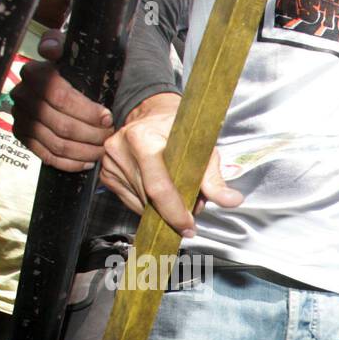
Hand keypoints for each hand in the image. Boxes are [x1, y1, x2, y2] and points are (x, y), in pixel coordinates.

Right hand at [10, 28, 112, 171]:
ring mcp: (21, 118)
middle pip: (62, 125)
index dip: (88, 112)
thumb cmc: (73, 71)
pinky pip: (47, 157)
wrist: (57, 84)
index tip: (108, 117)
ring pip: (57, 144)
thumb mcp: (72, 53)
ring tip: (102, 150)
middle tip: (109, 137)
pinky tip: (87, 161)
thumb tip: (51, 49)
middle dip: (92, 135)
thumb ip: (63, 45)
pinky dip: (71, 163)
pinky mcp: (23, 136)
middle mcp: (22, 96)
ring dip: (85, 151)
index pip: (60, 98)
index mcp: (34, 74)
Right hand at [101, 93, 242, 236]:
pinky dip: (149, 205)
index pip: (159, 187)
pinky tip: (160, 196)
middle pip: (150, 198)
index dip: (175, 212)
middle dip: (174, 212)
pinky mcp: (107, 174)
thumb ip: (214, 178)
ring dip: (163, 210)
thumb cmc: (178, 129)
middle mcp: (121, 149)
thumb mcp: (202, 147)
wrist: (152, 114)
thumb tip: (231, 200)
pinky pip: (131, 201)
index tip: (189, 225)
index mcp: (143, 138)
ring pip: (141, 203)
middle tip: (191, 211)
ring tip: (178, 198)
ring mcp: (111, 162)